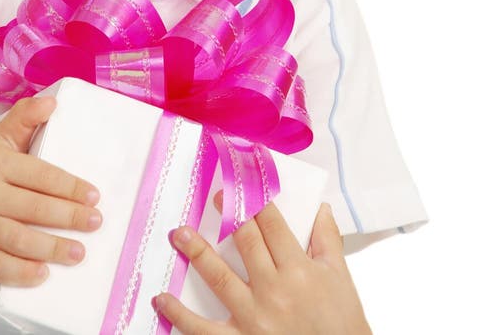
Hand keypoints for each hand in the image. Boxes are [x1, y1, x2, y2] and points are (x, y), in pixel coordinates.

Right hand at [0, 96, 100, 285]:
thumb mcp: (1, 137)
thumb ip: (25, 116)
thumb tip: (52, 103)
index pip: (40, 175)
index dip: (70, 187)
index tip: (93, 197)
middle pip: (33, 208)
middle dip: (69, 217)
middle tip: (95, 223)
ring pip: (18, 240)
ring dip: (52, 248)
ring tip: (79, 252)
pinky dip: (21, 272)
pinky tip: (43, 273)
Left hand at [153, 201, 370, 334]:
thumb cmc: (342, 328)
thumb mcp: (341, 281)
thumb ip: (328, 242)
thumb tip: (321, 208)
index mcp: (300, 271)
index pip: (272, 225)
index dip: (255, 200)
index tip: (241, 183)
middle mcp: (275, 290)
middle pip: (246, 242)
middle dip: (228, 215)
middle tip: (212, 196)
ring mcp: (254, 318)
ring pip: (219, 277)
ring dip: (196, 252)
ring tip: (178, 233)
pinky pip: (204, 329)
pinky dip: (180, 315)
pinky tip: (161, 300)